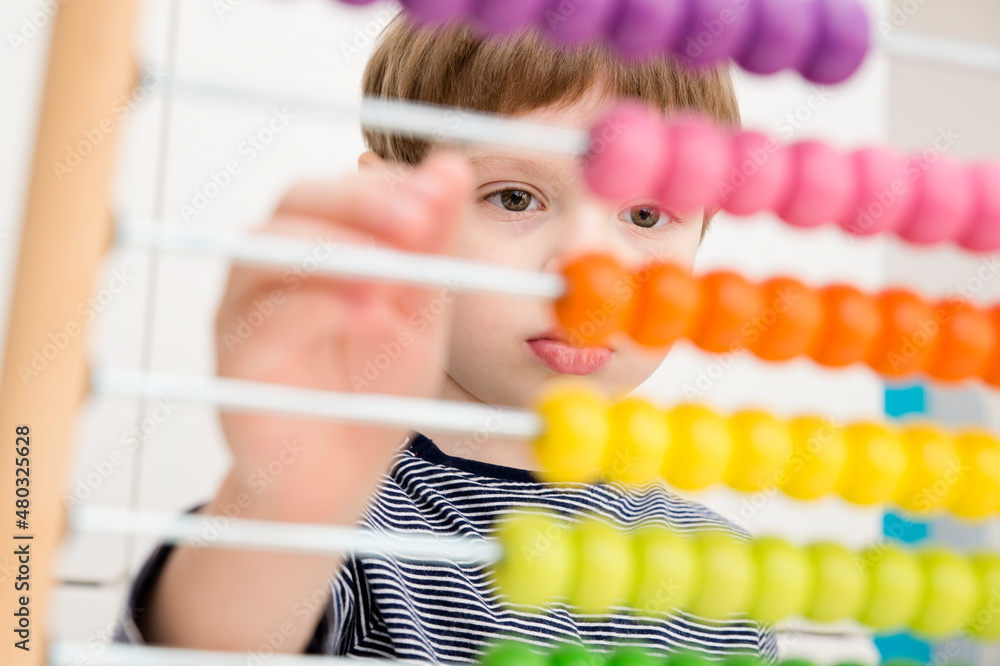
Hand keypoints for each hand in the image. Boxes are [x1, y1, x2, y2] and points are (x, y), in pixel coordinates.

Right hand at [212, 152, 472, 522]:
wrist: (338, 481)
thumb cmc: (372, 392)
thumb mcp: (419, 315)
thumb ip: (431, 249)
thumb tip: (451, 168)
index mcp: (319, 249)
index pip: (341, 190)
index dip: (387, 186)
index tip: (439, 193)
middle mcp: (272, 271)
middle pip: (296, 205)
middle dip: (359, 203)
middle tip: (416, 221)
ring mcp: (244, 317)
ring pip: (264, 253)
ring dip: (333, 250)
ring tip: (391, 271)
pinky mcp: (233, 369)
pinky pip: (259, 326)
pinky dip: (311, 312)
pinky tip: (359, 317)